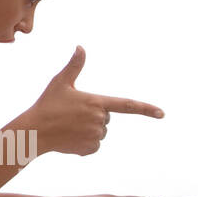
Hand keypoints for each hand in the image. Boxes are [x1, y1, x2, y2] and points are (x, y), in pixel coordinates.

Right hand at [20, 46, 164, 155]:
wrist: (35, 131)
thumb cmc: (47, 104)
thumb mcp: (60, 82)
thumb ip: (74, 66)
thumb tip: (81, 47)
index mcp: (96, 102)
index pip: (127, 105)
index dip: (146, 109)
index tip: (162, 114)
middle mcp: (100, 120)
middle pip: (105, 117)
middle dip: (92, 115)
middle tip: (71, 113)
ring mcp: (96, 136)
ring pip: (100, 132)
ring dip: (88, 129)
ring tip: (68, 125)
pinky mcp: (90, 149)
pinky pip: (94, 145)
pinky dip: (84, 142)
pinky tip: (69, 137)